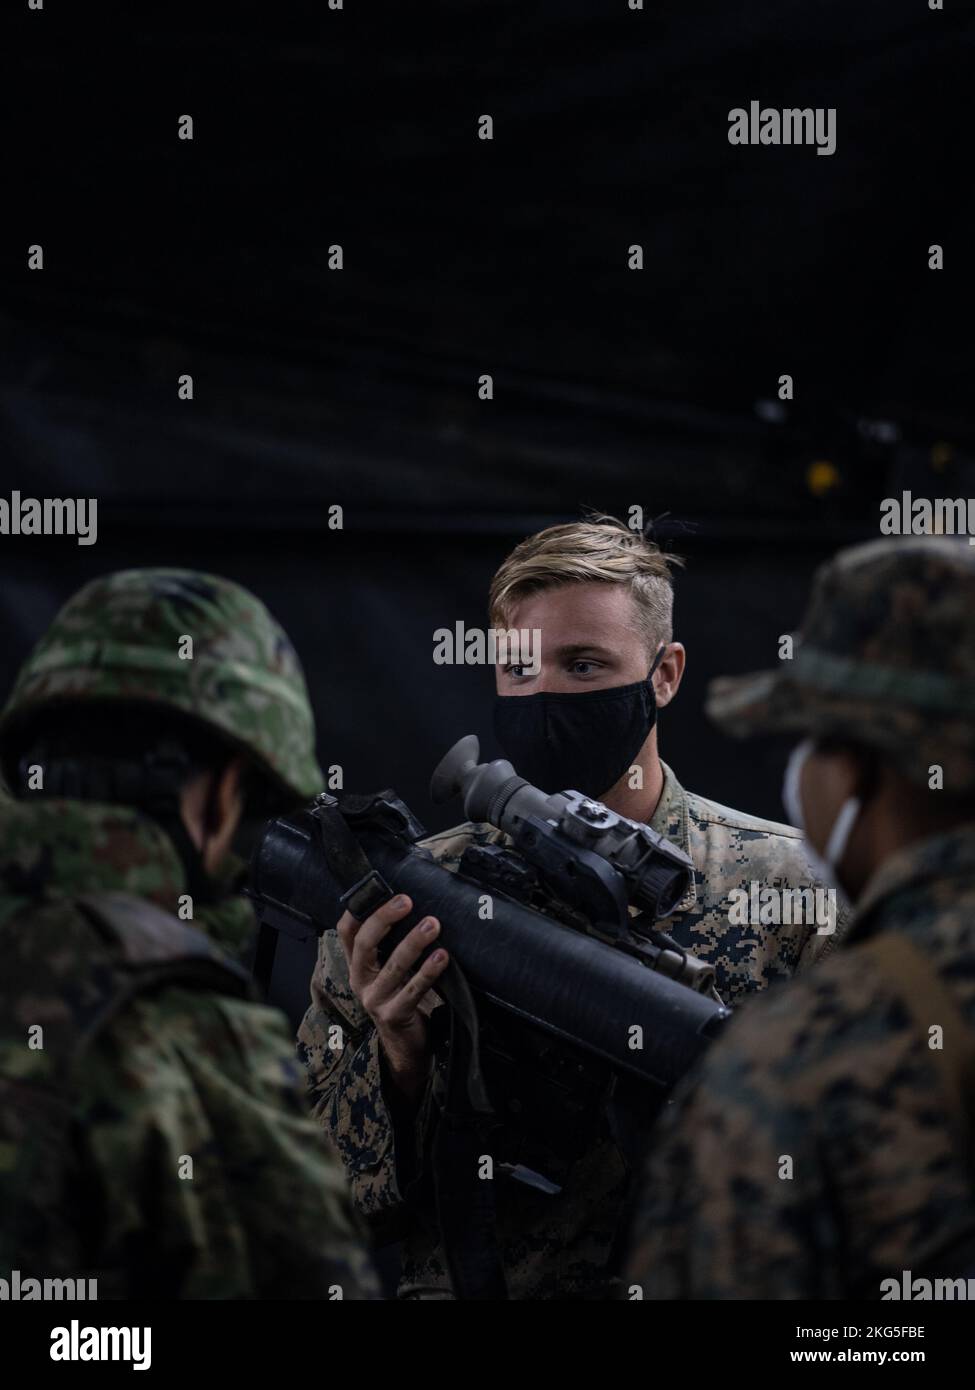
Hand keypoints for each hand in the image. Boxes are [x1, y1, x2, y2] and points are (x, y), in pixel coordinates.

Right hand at [336, 895, 448, 1102]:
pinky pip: (412, 990)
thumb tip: (415, 905)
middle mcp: (360, 980)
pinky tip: (442, 957)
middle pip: (365, 943)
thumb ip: (392, 947)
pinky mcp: (393, 1015)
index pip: (347, 932)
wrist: (406, 1047)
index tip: (380, 889)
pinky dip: (428, 972)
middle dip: (385, 918)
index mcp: (358, 965)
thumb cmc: (402, 998)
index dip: (359, 909)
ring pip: (393, 965)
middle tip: (407, 901)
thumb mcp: (390, 971)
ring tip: (433, 925)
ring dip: (414, 942)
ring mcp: (374, 1000)